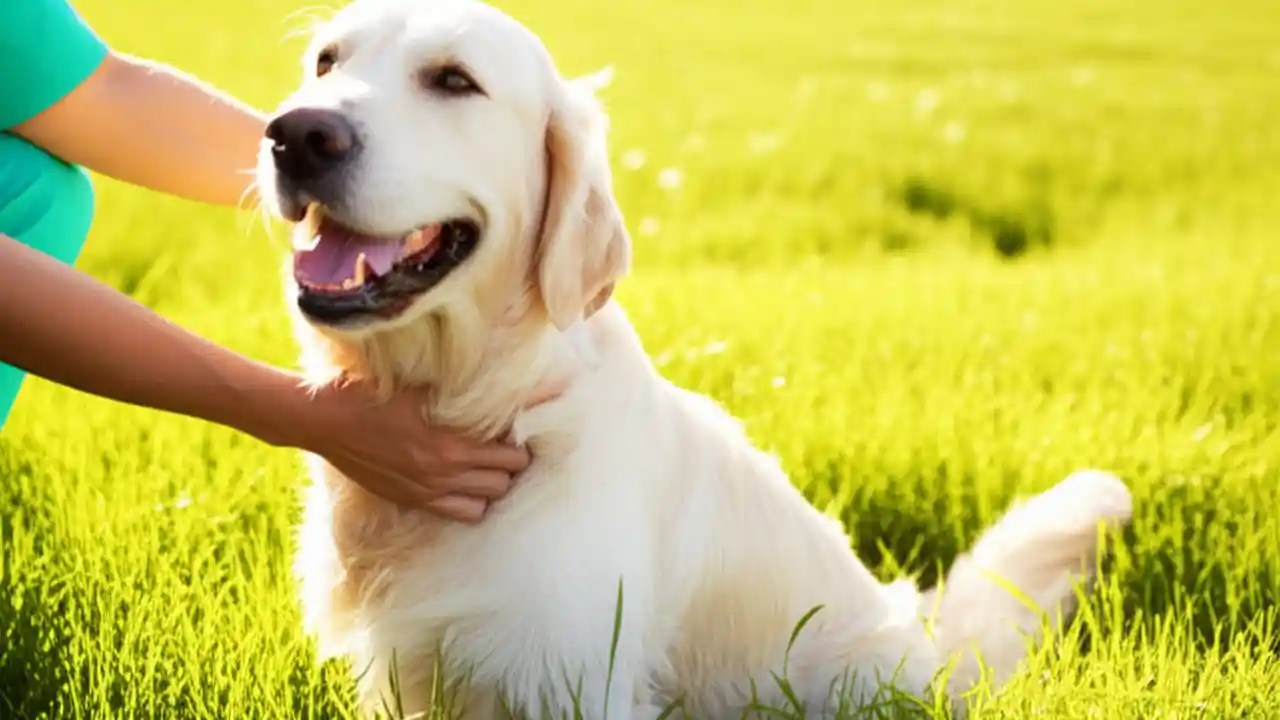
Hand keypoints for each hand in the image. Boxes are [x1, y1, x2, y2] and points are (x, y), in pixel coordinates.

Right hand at [290, 378, 530, 522]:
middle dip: (512, 467)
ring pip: (483, 505)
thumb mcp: (422, 387)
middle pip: (502, 484)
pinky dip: (468, 501)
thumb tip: (499, 383)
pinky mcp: (410, 500)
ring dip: (492, 488)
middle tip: (510, 448)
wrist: (325, 420)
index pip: (509, 458)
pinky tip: (465, 483)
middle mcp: (442, 476)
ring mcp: (425, 493)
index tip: (520, 431)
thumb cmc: (373, 394)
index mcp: (449, 447)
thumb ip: (461, 393)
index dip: (521, 445)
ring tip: (489, 468)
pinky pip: (456, 513)